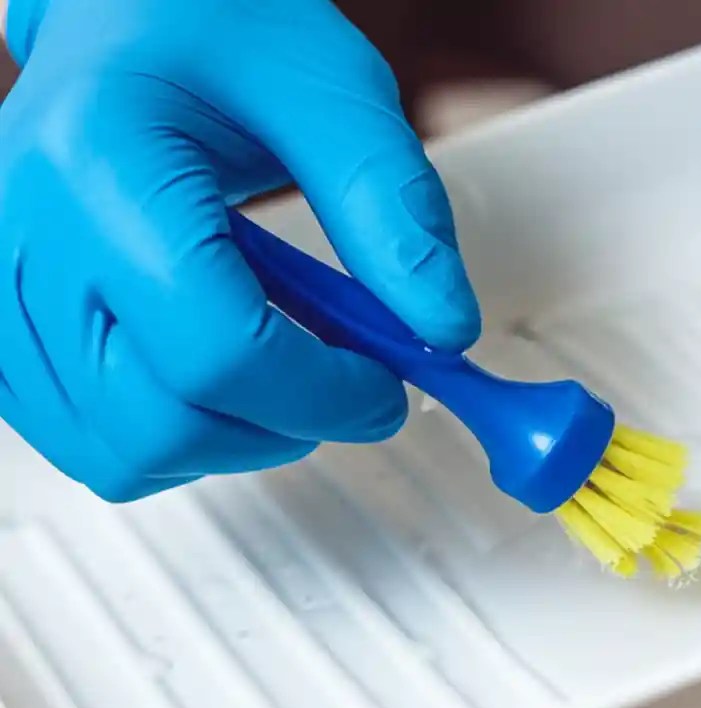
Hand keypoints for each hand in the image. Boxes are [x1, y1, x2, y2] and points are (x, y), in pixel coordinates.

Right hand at [0, 0, 480, 500]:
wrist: (129, 14)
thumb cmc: (218, 29)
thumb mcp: (331, 92)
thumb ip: (393, 209)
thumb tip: (443, 328)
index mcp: (100, 161)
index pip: (219, 351)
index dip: (327, 394)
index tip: (387, 387)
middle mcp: (21, 233)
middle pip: (161, 425)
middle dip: (283, 426)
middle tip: (343, 384)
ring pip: (121, 454)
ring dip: (229, 439)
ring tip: (279, 369)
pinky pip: (84, 441)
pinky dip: (170, 432)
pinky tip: (215, 370)